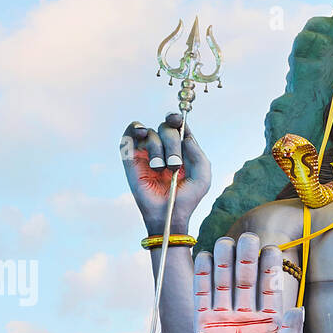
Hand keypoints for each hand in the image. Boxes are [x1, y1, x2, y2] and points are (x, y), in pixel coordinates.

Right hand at [120, 113, 210, 231]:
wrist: (168, 214)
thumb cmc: (187, 198)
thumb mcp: (202, 176)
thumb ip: (198, 153)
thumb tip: (185, 135)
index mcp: (182, 149)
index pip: (179, 126)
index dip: (178, 118)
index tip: (178, 121)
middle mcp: (164, 147)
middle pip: (166, 128)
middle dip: (172, 144)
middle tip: (174, 165)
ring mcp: (147, 151)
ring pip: (151, 132)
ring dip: (158, 149)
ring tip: (160, 169)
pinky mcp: (131, 157)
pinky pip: (131, 133)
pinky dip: (136, 129)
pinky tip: (142, 134)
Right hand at [194, 233, 303, 332]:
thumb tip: (297, 309)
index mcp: (267, 317)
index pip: (268, 286)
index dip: (269, 268)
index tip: (271, 249)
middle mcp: (245, 310)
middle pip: (245, 277)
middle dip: (247, 257)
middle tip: (248, 237)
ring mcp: (223, 313)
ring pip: (224, 280)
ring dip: (225, 261)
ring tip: (225, 241)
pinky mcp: (203, 319)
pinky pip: (202, 292)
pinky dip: (202, 274)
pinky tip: (204, 256)